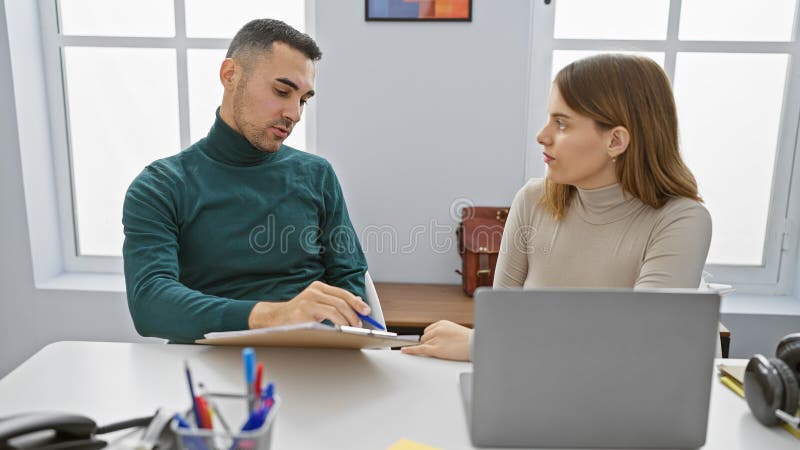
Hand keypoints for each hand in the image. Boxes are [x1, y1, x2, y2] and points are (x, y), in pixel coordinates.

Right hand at [248, 281, 369, 328]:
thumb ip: (334, 303)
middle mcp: (315, 290)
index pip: (343, 293)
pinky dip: (338, 322)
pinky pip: (328, 314)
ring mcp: (309, 298)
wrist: (276, 318)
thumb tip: (357, 305)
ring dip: (348, 319)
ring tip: (352, 328)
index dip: (357, 302)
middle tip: (360, 323)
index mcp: (319, 287)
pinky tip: (341, 328)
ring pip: (337, 307)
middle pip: (342, 300)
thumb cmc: (299, 314)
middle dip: (354, 313)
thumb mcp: (318, 306)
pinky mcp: (305, 309)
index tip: (367, 311)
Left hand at [401, 320, 471, 361]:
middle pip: (424, 338)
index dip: (429, 338)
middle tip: (438, 349)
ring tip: (442, 352)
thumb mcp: (455, 331)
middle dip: (428, 344)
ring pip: (424, 345)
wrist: (476, 346)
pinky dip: (411, 350)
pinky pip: (420, 349)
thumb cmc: (469, 341)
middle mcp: (437, 329)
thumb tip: (435, 340)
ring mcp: (436, 339)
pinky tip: (405, 351)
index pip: (428, 331)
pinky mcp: (436, 349)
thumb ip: (444, 333)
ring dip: (428, 349)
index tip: (429, 342)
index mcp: (442, 323)